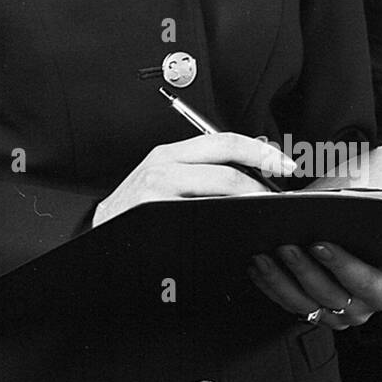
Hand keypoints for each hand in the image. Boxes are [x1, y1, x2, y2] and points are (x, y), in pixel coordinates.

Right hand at [93, 133, 296, 227]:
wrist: (98, 240)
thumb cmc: (136, 215)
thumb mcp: (162, 185)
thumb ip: (197, 176)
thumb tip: (248, 177)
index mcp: (169, 154)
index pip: (223, 141)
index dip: (258, 150)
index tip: (284, 164)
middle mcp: (163, 164)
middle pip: (226, 158)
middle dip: (261, 171)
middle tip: (282, 186)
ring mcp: (157, 186)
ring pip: (219, 182)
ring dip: (248, 195)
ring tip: (263, 208)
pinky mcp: (155, 208)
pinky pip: (202, 208)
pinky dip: (226, 215)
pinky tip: (236, 223)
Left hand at [246, 241, 381, 327]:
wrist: (367, 250)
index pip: (365, 285)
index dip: (341, 266)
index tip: (320, 244)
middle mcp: (359, 308)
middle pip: (328, 296)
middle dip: (303, 271)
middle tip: (285, 246)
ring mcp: (332, 312)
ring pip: (302, 304)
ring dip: (279, 281)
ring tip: (264, 257)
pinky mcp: (309, 309)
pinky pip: (286, 303)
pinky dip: (269, 286)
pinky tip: (257, 268)